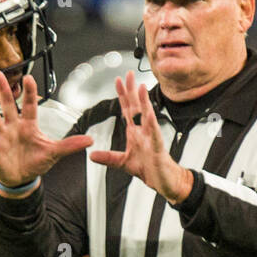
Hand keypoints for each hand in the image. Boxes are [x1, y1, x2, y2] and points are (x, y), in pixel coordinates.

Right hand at [0, 71, 92, 189]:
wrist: (22, 179)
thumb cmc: (36, 162)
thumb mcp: (54, 153)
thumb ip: (70, 145)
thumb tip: (90, 140)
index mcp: (29, 125)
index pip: (29, 105)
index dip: (28, 92)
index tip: (28, 78)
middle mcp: (14, 127)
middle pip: (8, 105)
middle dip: (3, 90)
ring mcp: (2, 137)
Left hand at [90, 72, 193, 204]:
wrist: (164, 181)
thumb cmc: (148, 169)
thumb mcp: (123, 163)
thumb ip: (108, 158)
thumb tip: (92, 155)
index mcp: (135, 132)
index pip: (128, 110)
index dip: (122, 95)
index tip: (117, 80)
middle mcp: (144, 131)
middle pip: (137, 107)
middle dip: (132, 90)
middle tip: (128, 74)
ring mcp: (152, 137)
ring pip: (147, 116)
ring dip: (144, 101)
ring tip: (140, 87)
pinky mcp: (158, 147)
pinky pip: (155, 133)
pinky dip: (152, 123)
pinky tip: (149, 113)